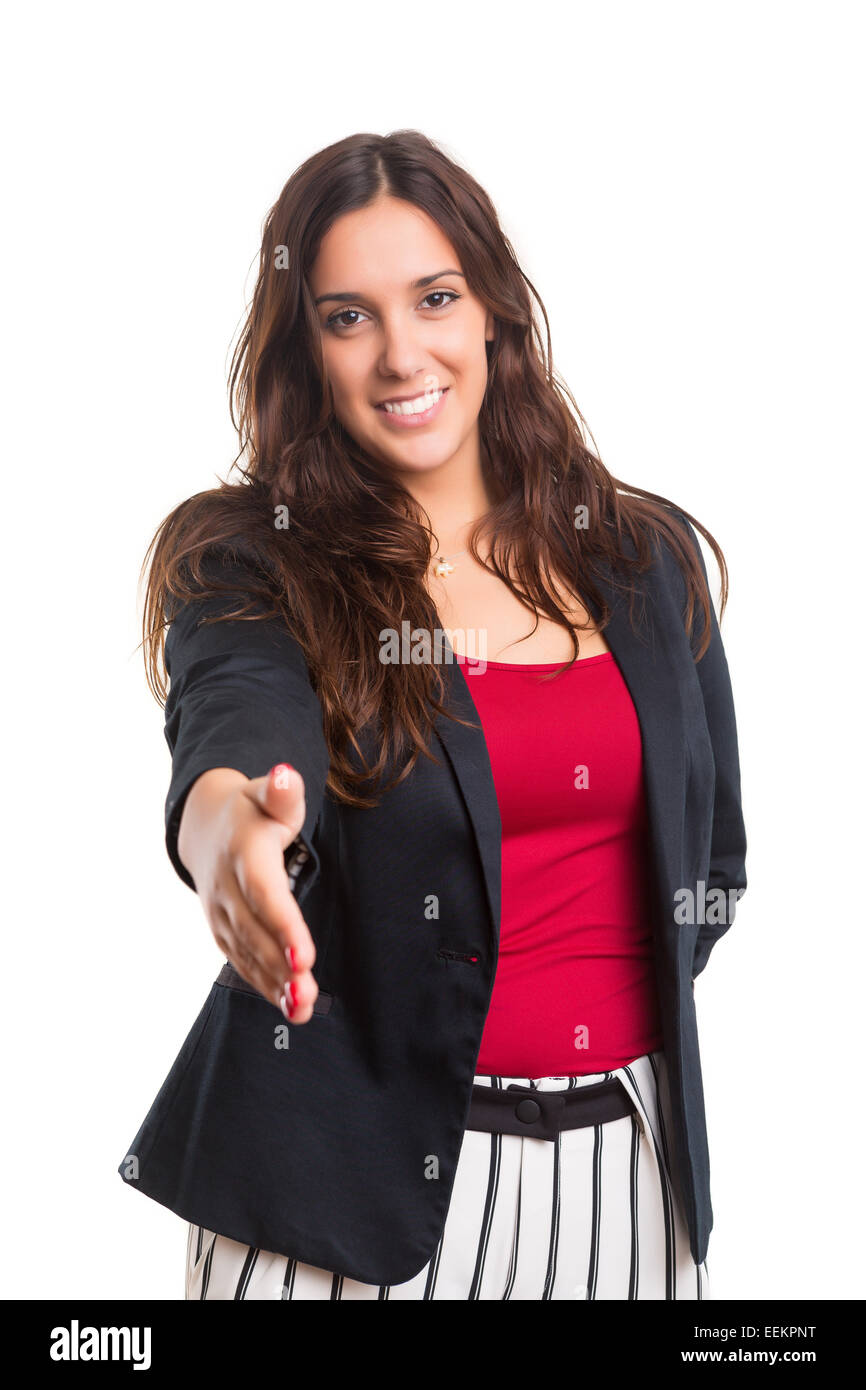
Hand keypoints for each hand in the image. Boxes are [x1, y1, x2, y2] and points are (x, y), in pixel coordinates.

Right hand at [177, 762, 318, 1022]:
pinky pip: (242, 960)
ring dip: (273, 984)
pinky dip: (264, 984)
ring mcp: (220, 912)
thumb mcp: (268, 794)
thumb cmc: (252, 810)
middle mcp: (227, 887)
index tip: (305, 957)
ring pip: (246, 953)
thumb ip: (282, 792)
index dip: (284, 926)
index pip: (265, 894)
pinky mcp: (222, 930)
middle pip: (254, 932)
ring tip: (303, 1008)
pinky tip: (290, 1006)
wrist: (206, 826)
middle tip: (308, 993)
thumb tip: (286, 776)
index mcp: (243, 852)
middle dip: (280, 966)